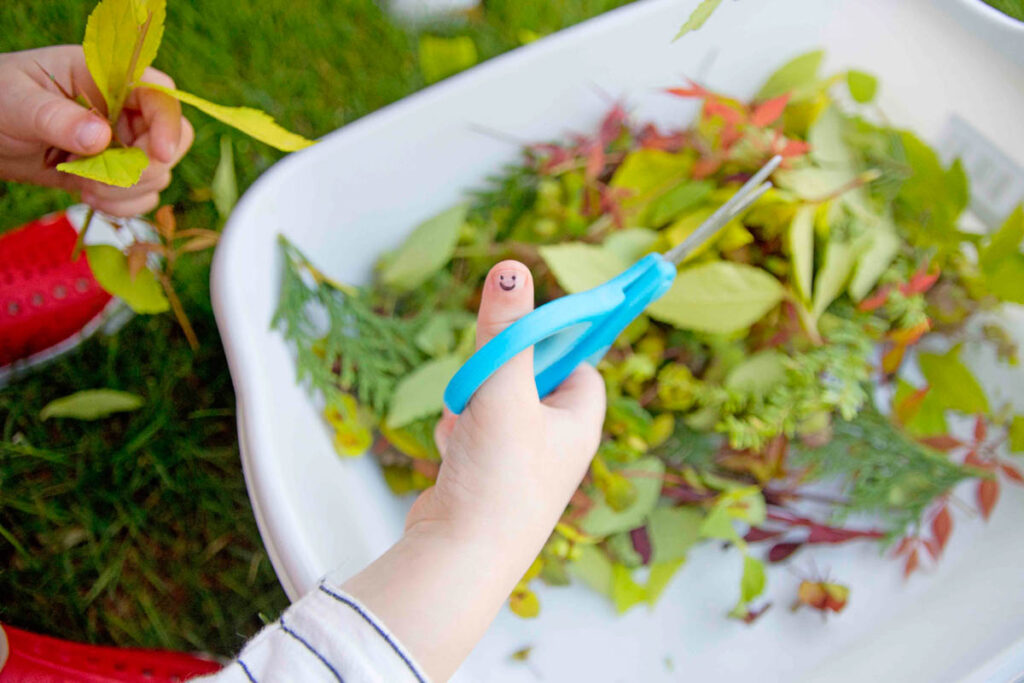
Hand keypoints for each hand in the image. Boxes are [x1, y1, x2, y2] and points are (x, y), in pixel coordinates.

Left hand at [0, 45, 193, 215]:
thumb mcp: (17, 102)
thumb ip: (57, 117)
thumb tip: (101, 138)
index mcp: (106, 77)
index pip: (159, 94)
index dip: (168, 123)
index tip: (158, 154)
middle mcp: (123, 110)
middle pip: (174, 138)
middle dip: (147, 166)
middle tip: (108, 176)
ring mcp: (123, 144)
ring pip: (159, 173)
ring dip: (127, 190)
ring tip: (84, 187)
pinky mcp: (115, 173)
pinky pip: (142, 195)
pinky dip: (123, 206)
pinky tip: (90, 197)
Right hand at [410, 259, 605, 544]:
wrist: (458, 556)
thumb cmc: (498, 480)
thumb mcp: (503, 391)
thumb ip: (506, 331)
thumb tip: (513, 268)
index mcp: (579, 421)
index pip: (579, 360)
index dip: (554, 340)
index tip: (527, 323)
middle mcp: (557, 441)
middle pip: (528, 375)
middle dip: (495, 375)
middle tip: (485, 382)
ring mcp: (521, 459)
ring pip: (491, 401)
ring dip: (470, 404)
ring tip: (467, 430)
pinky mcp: (487, 472)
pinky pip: (471, 430)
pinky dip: (458, 433)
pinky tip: (455, 455)